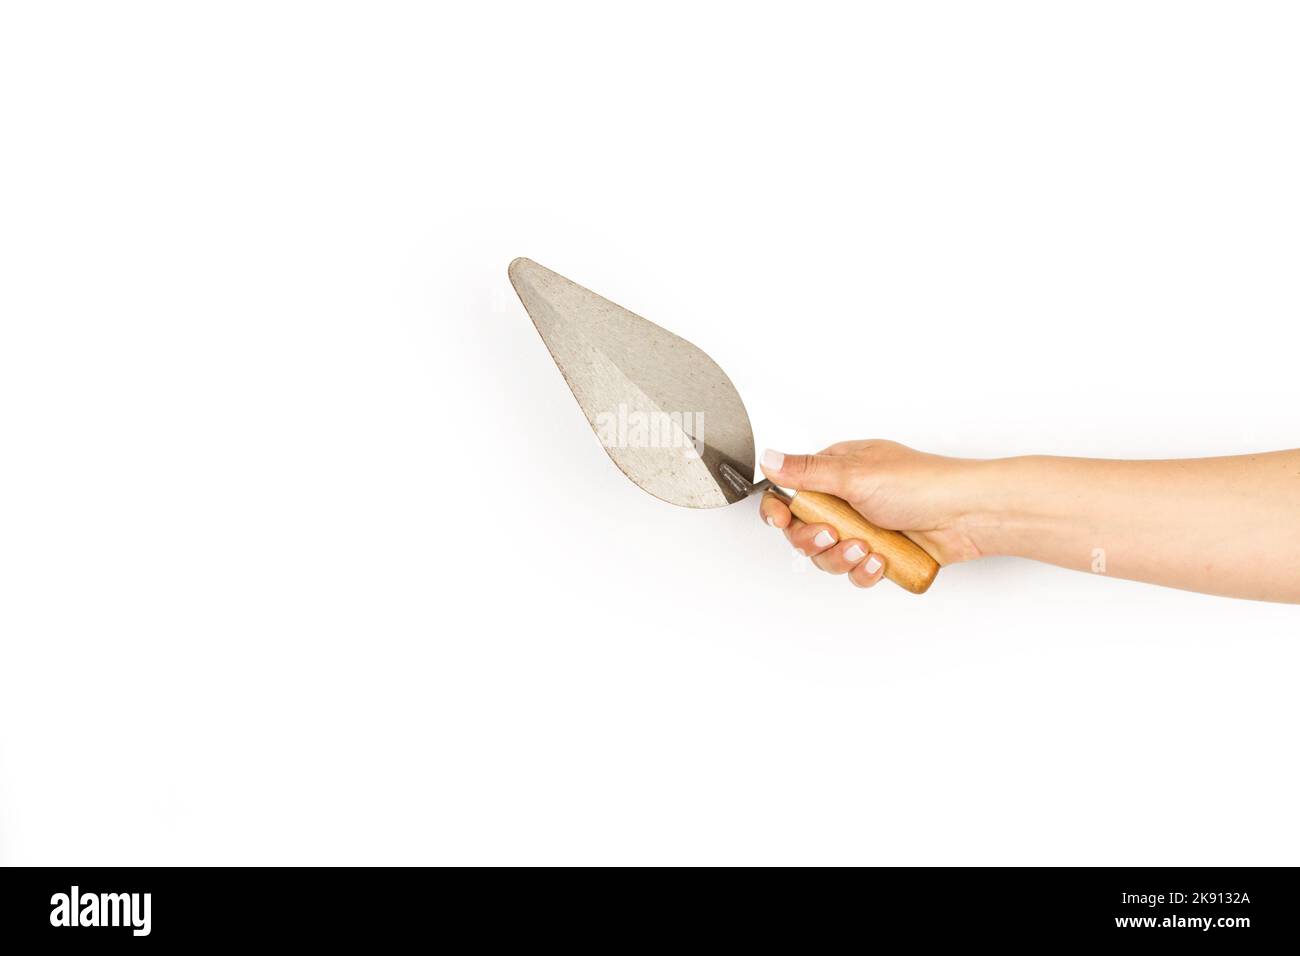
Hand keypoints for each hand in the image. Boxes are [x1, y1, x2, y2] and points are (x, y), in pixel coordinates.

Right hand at [758, 440, 983, 588]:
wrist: (968, 515)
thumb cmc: (923, 483)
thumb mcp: (856, 473)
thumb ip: (807, 472)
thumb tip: (769, 458)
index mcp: (837, 471)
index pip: (791, 490)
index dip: (781, 510)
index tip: (783, 521)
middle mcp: (847, 498)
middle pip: (804, 529)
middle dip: (814, 538)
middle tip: (832, 533)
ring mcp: (864, 526)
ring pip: (828, 555)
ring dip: (841, 557)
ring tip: (864, 549)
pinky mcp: (880, 552)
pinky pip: (854, 570)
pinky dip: (864, 571)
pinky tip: (880, 561)